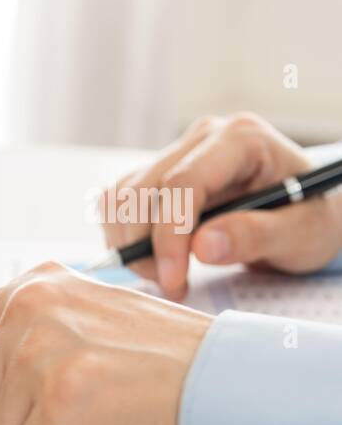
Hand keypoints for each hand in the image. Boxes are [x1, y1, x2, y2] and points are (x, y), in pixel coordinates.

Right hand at [101, 112, 341, 300]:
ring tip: (166, 275)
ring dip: (129, 245)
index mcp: (241, 138)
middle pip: (142, 192)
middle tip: (173, 286)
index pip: (182, 183)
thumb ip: (256, 236)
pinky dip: (123, 238)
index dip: (169, 235)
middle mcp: (201, 137)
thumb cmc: (307, 219)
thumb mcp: (301, 234)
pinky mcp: (155, 174)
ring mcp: (174, 153)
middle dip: (146, 247)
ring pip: (120, 198)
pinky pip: (116, 204)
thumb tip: (203, 246)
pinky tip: (154, 259)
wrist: (301, 213)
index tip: (173, 279)